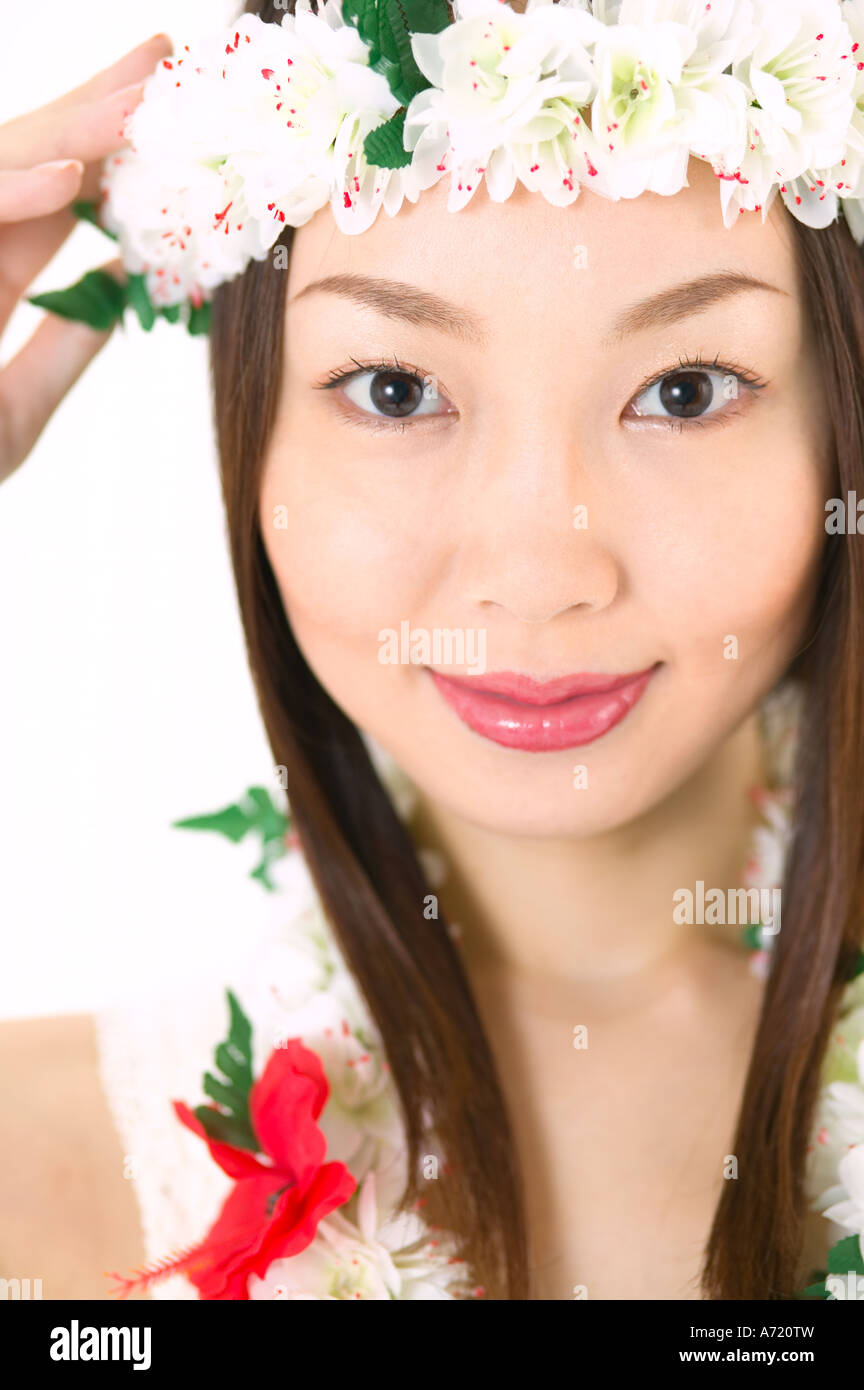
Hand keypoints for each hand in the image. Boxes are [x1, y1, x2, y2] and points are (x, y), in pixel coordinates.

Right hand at [0, 32, 172, 485]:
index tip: (166, 120)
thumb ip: (62, 349)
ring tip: (139, 105)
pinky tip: (69, 179)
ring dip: (66, 135)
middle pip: (21, 162)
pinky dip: (8, 196)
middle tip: (162, 63)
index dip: (105, 157)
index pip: (47, 199)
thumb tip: (123, 291)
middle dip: (91, 111)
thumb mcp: (16, 409)